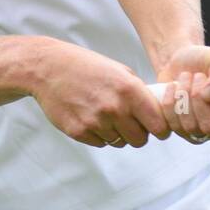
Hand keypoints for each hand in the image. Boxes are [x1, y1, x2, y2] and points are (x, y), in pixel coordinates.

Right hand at [29, 39, 170, 147]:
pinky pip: (100, 143)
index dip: (161, 129)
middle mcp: (114, 108)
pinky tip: (91, 116)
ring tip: (105, 114)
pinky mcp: (79, 131)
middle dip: (139, 134)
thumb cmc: (87, 66)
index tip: (158, 128)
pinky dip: (100, 135)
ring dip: (117, 133)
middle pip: (140, 140)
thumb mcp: (120, 70)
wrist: (49, 68)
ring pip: (120, 142)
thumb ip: (139, 92)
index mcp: (129, 90)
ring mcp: (96, 121)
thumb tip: (157, 112)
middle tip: (131, 123)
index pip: (158, 125)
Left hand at [156, 44, 209, 142]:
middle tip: (197, 76)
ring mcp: (199, 131)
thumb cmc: (205, 61)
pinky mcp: (178, 130)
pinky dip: (166, 104)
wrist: (181, 62)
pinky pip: (169, 127)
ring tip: (185, 78)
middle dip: (199, 98)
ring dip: (182, 96)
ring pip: (189, 127)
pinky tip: (170, 89)